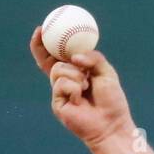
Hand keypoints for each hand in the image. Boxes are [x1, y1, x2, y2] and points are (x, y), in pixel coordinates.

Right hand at [28, 25, 133, 147]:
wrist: (112, 124)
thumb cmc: (112, 101)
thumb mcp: (107, 73)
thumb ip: (94, 58)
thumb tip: (74, 57)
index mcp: (76, 74)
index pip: (58, 57)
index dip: (47, 45)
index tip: (42, 29)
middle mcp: (65, 82)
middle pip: (51, 61)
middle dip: (43, 47)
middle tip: (41, 31)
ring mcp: (60, 93)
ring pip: (58, 70)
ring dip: (76, 75)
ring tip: (87, 86)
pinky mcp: (57, 103)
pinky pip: (61, 84)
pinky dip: (74, 88)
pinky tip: (80, 99)